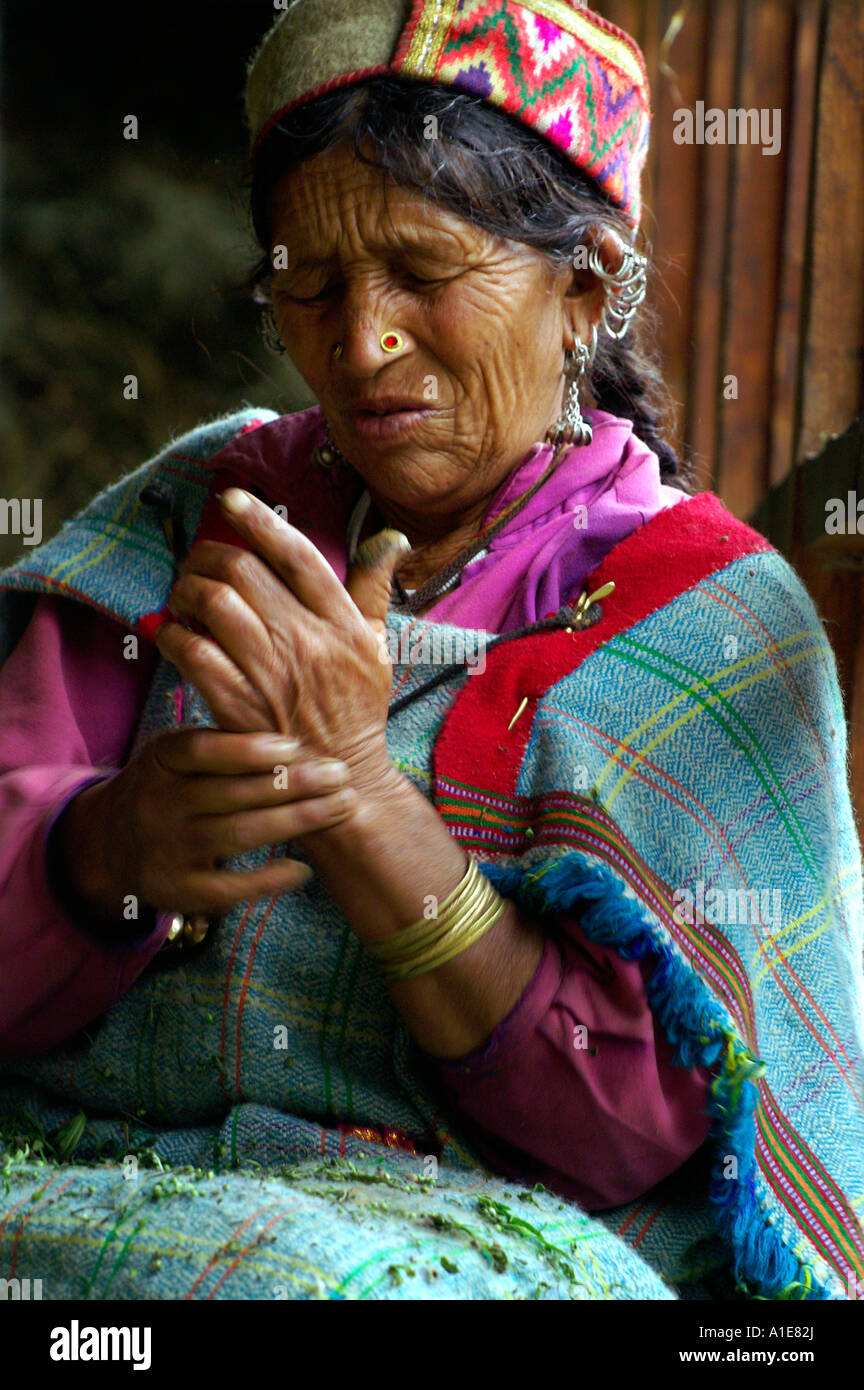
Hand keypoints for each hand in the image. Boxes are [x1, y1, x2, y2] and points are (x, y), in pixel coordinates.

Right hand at [53, 728, 355, 920]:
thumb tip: (297, 714)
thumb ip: (223, 741)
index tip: (294, 745)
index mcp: (160, 760)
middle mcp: (158, 804)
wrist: (111, 843)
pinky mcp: (176, 889)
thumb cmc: (170, 786)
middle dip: (294, 783)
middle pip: (231, 794)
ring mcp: (166, 849)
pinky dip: (268, 879)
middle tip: (340, 774)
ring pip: (237, 834)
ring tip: (340, 806)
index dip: (247, 748)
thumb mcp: (177, 754)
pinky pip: (227, 888)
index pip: (200, 750)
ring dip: (295, 820)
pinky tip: (303, 869)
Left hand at [155, 489, 409, 798]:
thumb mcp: (377, 645)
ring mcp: (271, 673)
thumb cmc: (357, 707)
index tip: (231, 500)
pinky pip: (192, 653)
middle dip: (208, 555)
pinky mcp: (238, 704)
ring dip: (185, 589)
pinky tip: (171, 633)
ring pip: (213, 603)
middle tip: (198, 562)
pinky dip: (172, 634)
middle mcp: (307, 641)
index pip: (297, 556)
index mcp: (342, 622)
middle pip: (243, 571)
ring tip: (182, 594)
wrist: (340, 775)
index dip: (260, 521)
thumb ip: (375, 588)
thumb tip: (390, 538)